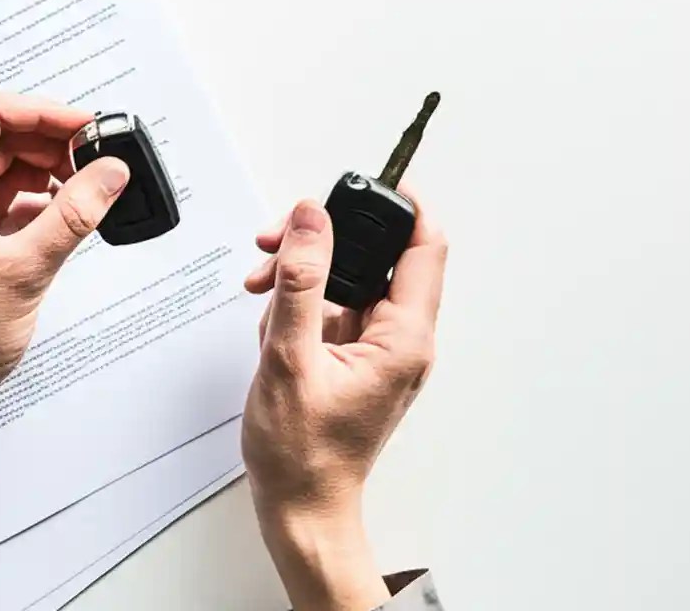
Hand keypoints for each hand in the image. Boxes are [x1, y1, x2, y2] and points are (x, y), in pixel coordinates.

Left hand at [0, 92, 129, 534]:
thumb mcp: (26, 271)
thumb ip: (73, 215)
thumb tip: (109, 172)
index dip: (44, 113)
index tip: (86, 125)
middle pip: (0, 138)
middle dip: (51, 142)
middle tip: (96, 156)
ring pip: (5, 168)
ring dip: (47, 171)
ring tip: (87, 185)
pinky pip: (5, 200)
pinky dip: (38, 200)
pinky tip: (66, 214)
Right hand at [240, 190, 446, 610]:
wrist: (299, 506)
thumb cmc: (302, 455)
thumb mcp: (289, 357)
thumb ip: (299, 281)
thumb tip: (309, 219)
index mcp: (405, 339)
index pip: (424, 246)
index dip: (399, 206)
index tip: (365, 182)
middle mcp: (401, 340)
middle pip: (376, 258)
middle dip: (322, 244)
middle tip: (280, 242)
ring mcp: (378, 350)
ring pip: (346, 282)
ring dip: (301, 279)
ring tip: (264, 295)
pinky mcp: (354, 359)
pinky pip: (331, 311)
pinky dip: (299, 309)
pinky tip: (273, 330)